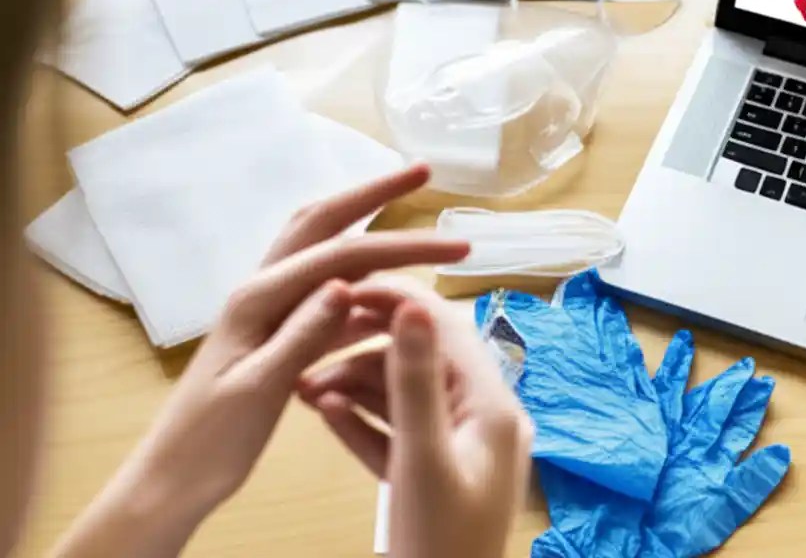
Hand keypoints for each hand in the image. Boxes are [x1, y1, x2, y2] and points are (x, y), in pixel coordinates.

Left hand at [55, 165, 470, 557]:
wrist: (172, 478)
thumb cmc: (210, 441)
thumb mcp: (258, 390)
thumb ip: (301, 335)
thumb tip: (345, 284)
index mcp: (259, 299)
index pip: (343, 256)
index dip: (402, 244)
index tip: (455, 244)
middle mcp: (263, 290)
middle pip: (326, 224)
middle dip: (375, 196)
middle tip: (422, 173)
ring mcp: (270, 309)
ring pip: (325, 252)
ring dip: (370, 232)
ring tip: (415, 224)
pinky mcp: (278, 332)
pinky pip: (326, 297)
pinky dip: (362, 286)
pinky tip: (392, 301)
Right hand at [298, 277, 532, 557]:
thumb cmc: (440, 542)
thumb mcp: (423, 456)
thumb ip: (416, 380)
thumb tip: (412, 303)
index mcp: (491, 408)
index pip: (449, 330)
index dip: (398, 302)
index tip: (344, 287)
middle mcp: (480, 420)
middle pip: (422, 359)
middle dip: (365, 346)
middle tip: (312, 338)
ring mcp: (456, 449)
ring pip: (403, 396)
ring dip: (354, 384)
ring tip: (302, 385)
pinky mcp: (431, 475)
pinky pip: (396, 434)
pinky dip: (361, 420)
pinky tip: (320, 409)